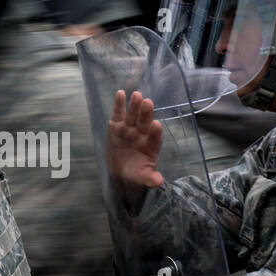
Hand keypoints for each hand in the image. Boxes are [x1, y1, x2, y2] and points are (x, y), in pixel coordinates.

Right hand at [107, 90, 164, 208]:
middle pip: (144, 122)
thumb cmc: (137, 174)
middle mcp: (142, 134)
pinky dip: (119, 104)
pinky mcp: (117, 126)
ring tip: (137, 95)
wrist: (123, 172)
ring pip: (133, 115)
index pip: (154, 137)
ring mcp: (129, 129)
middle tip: (148, 103)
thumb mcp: (144, 179)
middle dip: (146, 113)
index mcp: (151, 146)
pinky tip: (120, 93)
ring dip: (135, 105)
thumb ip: (151, 178)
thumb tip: (158, 182)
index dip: (155, 132)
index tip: (156, 125)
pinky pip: (119, 114)